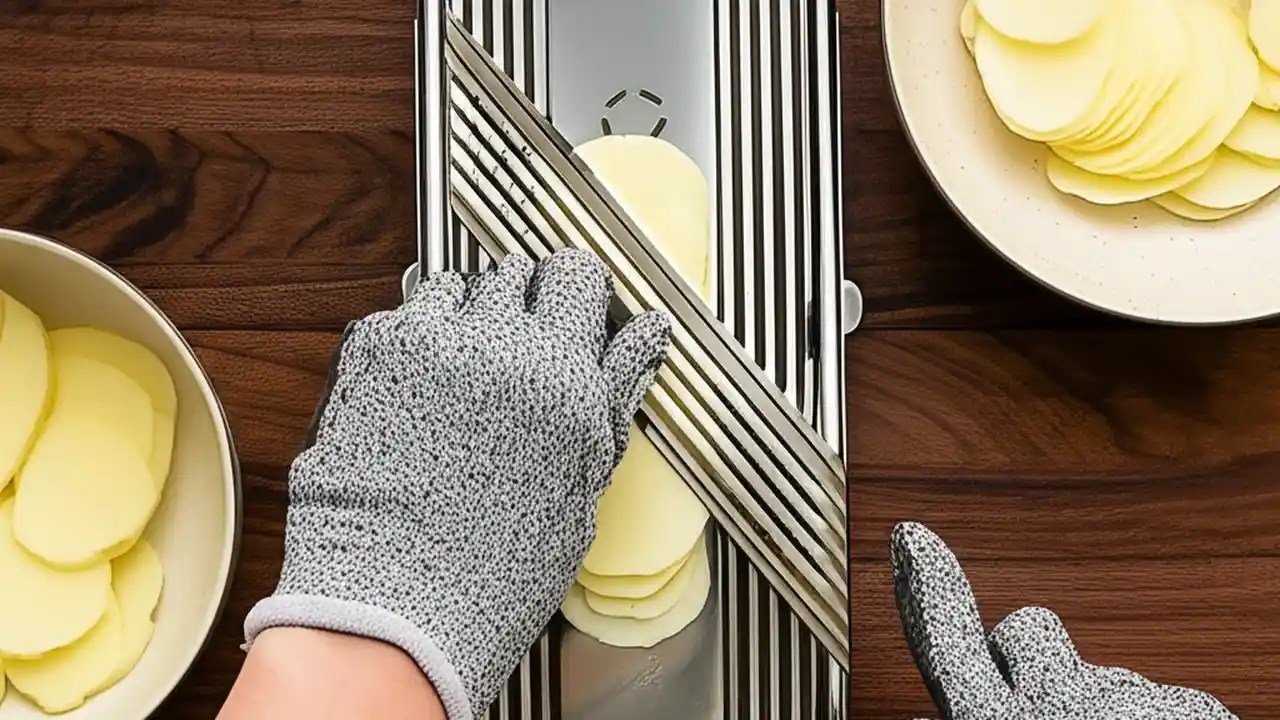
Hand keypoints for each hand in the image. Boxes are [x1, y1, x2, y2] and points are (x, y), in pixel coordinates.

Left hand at [244, 250, 670, 719]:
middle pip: (517, 271)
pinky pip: (402, 316)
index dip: (574, 296)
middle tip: (513, 361)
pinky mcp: (371, 352)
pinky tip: (414, 396)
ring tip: (459, 381)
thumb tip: (646, 334)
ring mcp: (430, 341)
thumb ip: (615, 394)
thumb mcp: (582, 484)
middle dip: (519, 306)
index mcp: (564, 374)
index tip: (567, 320)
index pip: (579, 276)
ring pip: (457, 286)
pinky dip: (412, 342)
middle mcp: (500, 342)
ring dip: (464, 318)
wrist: (393, 605)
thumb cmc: (495, 564)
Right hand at [890, 522, 1235, 719]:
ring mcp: (1133, 703)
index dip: (923, 584)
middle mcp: (1063, 706)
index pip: (945, 639)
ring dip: (1098, 704)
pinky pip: (1163, 702)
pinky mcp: (1197, 709)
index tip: (912, 535)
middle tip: (1036, 702)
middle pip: (1025, 631)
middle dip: (1022, 654)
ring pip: (1101, 673)